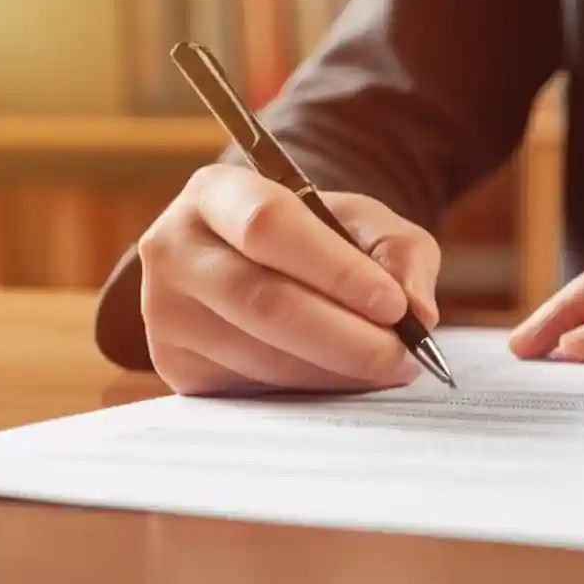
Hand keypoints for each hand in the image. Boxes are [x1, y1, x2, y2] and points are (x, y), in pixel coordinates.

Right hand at [138, 164, 440, 394]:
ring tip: (389, 367)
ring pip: (262, 355)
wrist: (260, 266)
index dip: (335, 271)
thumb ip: (403, 254)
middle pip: (263, 302)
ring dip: (337, 371)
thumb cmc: (317, 239)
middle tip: (403, 355)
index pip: (269, 226)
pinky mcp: (176, 366)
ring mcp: (165, 312)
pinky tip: (345, 379)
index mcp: (217, 193)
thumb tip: (418, 314)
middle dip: (346, 338)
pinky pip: (254, 389)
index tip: (393, 306)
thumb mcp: (366, 224)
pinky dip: (313, 390)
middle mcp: (174, 249)